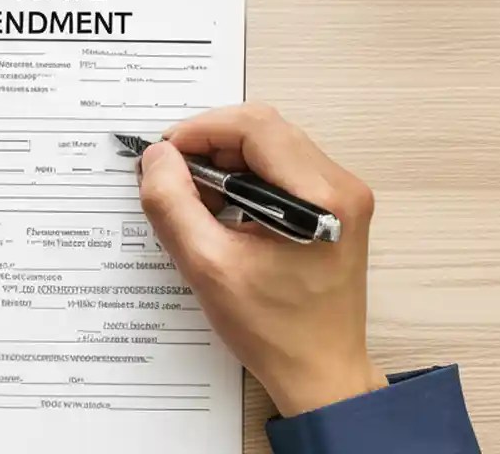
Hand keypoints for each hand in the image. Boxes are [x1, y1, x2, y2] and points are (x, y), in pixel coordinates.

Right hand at [138, 104, 387, 417]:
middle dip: (210, 145)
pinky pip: (282, 169)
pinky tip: (222, 211)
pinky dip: (245, 178)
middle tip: (173, 177)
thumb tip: (157, 156)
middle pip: (264, 130)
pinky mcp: (335, 207)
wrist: (321, 374)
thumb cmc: (272, 330)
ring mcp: (342, 195)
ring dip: (226, 162)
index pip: (255, 126)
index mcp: (320, 196)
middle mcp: (341, 185)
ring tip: (196, 200)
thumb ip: (173, 204)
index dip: (201, 129)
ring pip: (271, 147)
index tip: (164, 156)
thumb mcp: (207, 266)